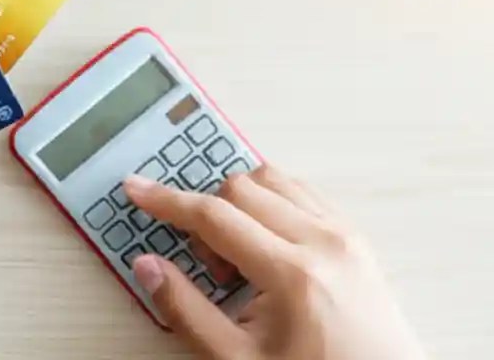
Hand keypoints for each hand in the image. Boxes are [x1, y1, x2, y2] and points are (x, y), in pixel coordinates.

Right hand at [123, 165, 424, 359]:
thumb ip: (188, 312)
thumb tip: (150, 268)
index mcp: (293, 273)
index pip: (214, 216)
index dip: (167, 201)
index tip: (138, 190)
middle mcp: (324, 242)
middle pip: (241, 189)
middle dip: (208, 216)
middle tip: (206, 266)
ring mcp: (344, 235)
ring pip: (274, 180)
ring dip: (242, 206)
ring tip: (239, 259)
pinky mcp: (355, 238)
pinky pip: (304, 193)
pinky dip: (274, 205)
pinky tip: (265, 245)